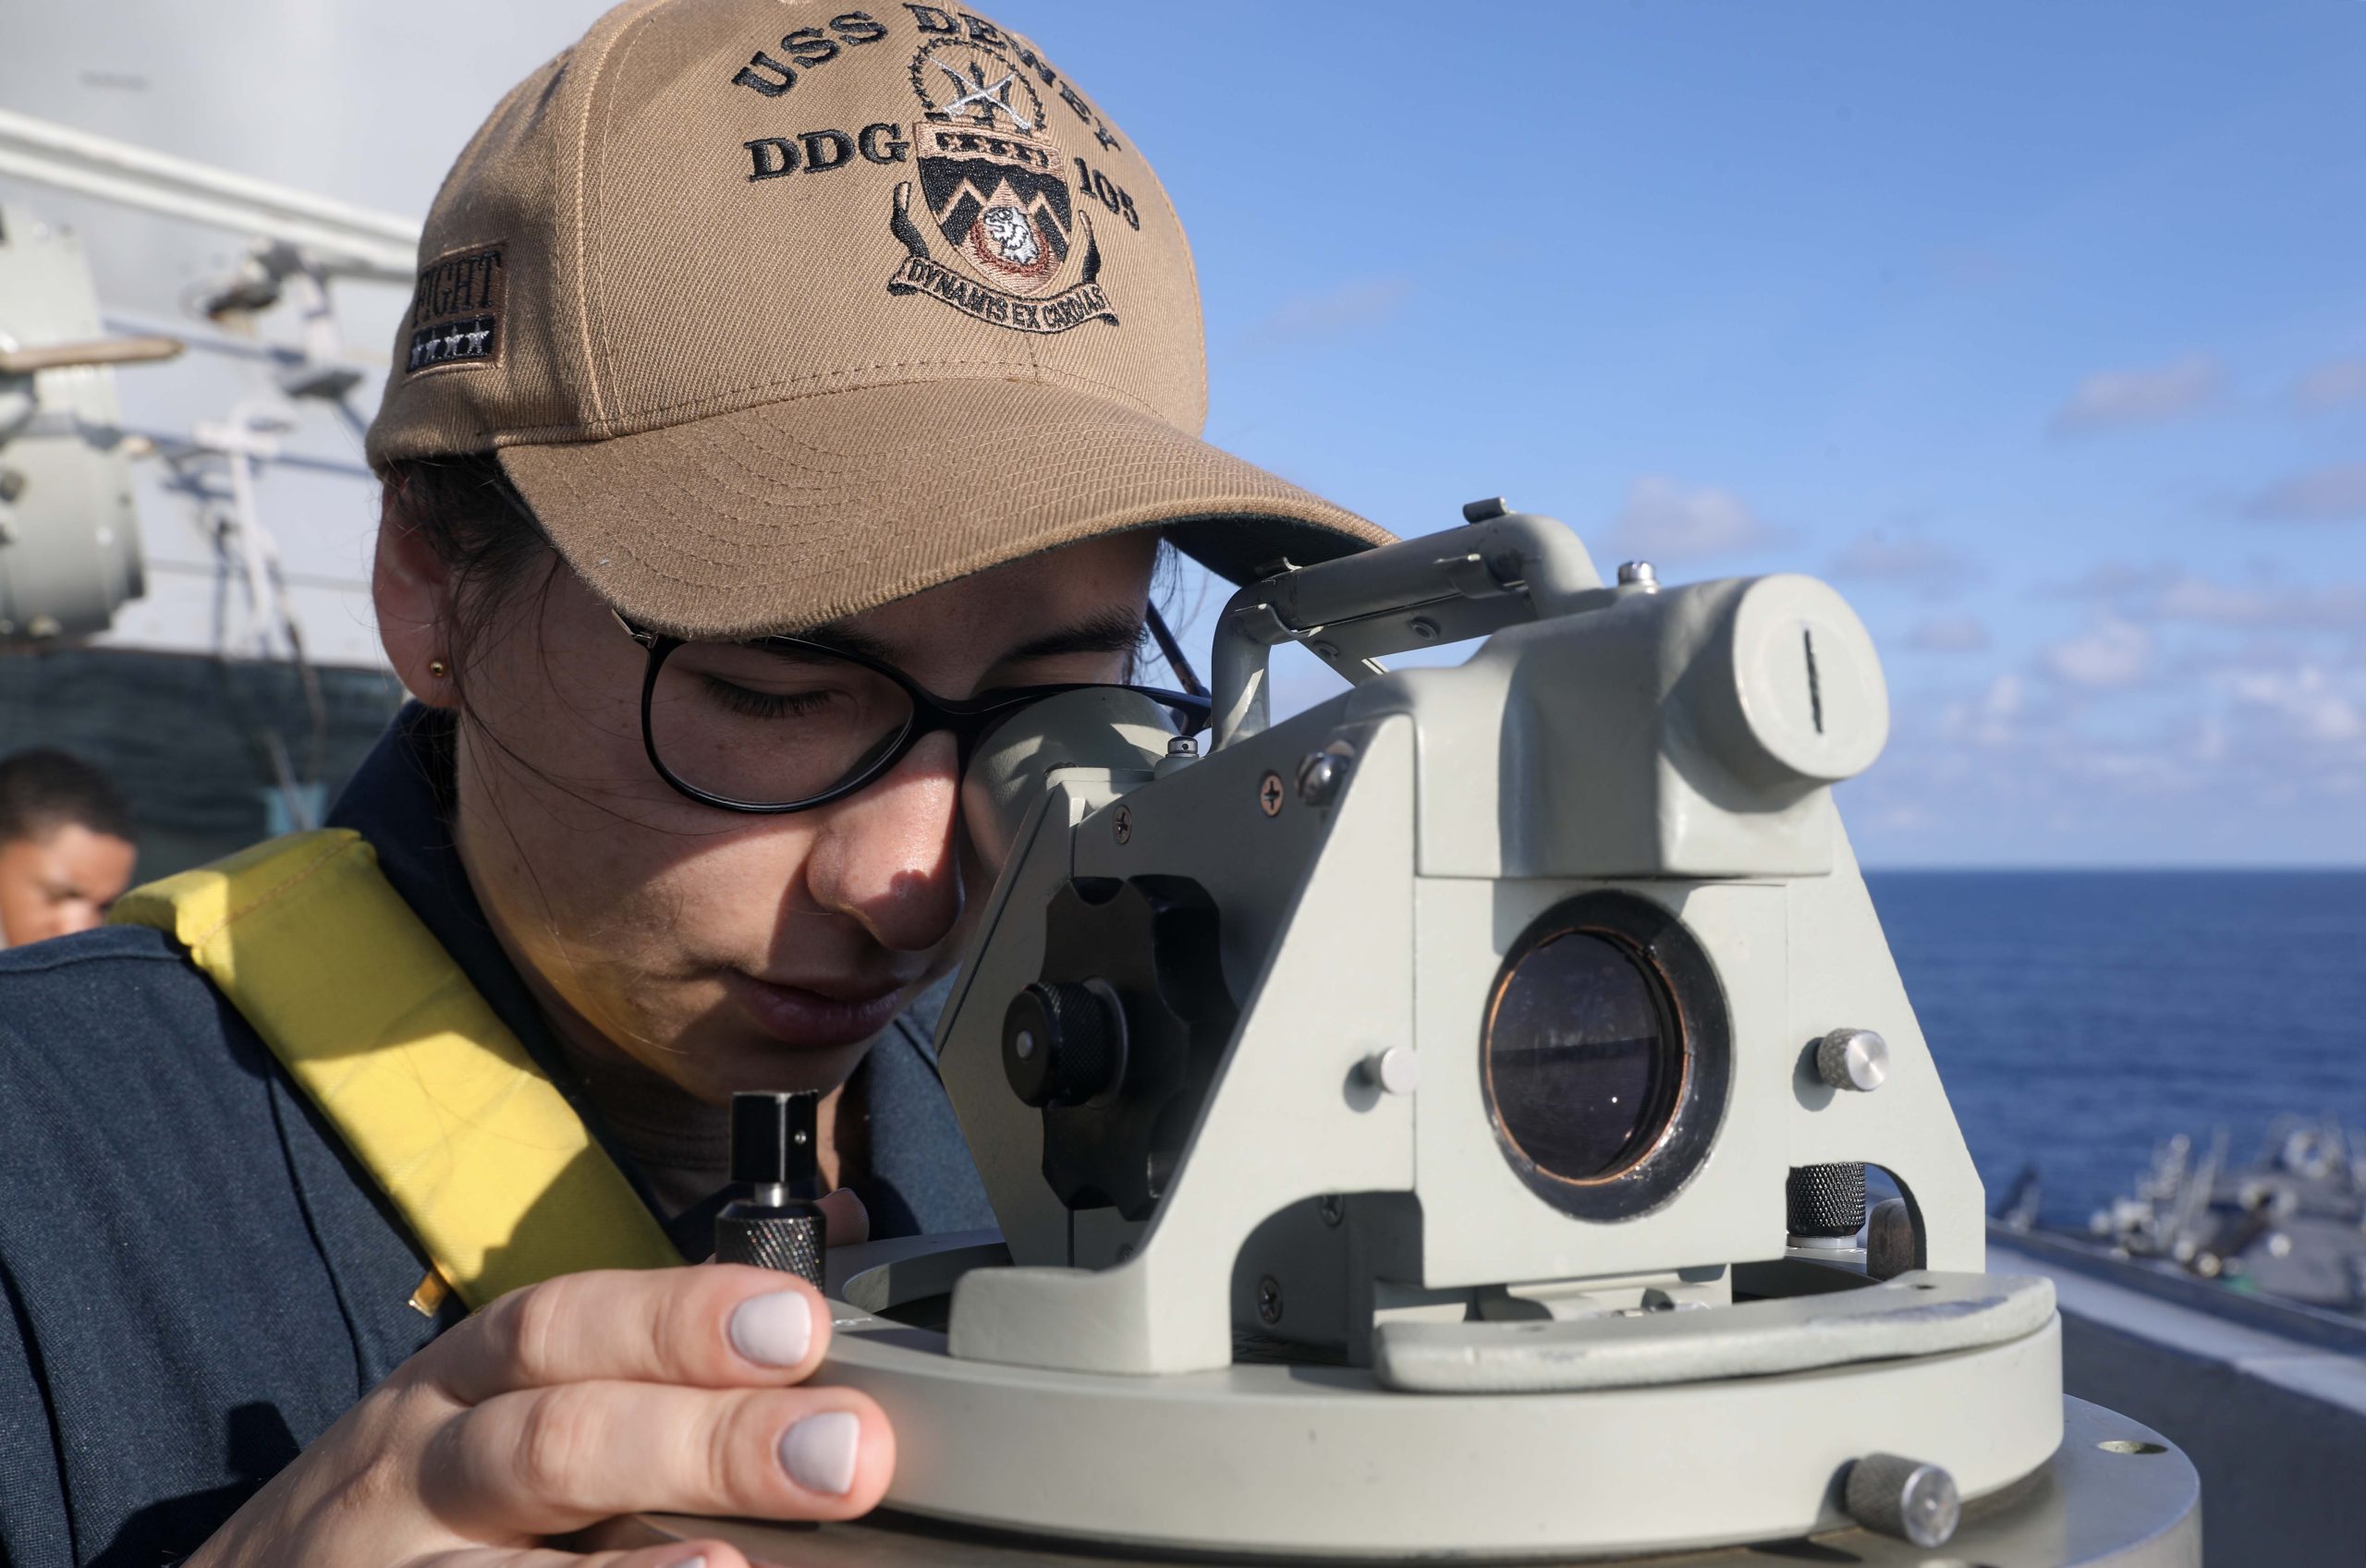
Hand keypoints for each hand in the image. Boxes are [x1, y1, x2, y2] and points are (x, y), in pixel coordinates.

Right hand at [184, 1261, 890, 1567]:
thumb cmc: (424, 1494)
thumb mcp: (502, 1403)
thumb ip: (647, 1358)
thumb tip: (827, 1276)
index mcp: (465, 1380)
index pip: (565, 1325)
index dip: (682, 1319)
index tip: (801, 1325)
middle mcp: (423, 1469)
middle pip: (556, 1442)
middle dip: (707, 1444)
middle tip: (845, 1454)